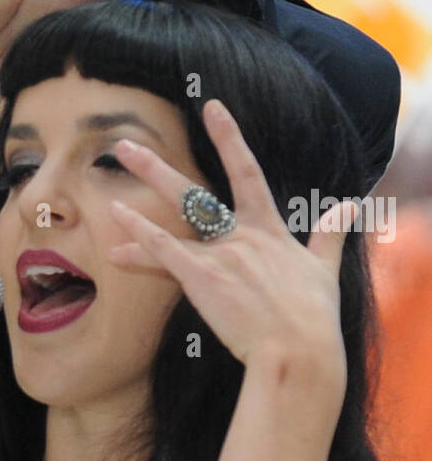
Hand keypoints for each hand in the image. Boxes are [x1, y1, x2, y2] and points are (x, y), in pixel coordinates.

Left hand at [106, 100, 352, 381]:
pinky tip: (116, 222)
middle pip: (195, 191)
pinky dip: (140, 235)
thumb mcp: (324, 270)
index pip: (247, 172)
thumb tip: (348, 206)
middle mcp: (242, 235)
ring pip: (174, 215)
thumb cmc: (313, 318)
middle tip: (125, 144)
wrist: (299, 351)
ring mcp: (221, 254)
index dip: (228, 138)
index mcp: (269, 230)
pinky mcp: (202, 278)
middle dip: (156, 167)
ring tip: (112, 173)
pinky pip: (164, 251)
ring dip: (139, 193)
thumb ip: (330, 234)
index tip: (211, 108)